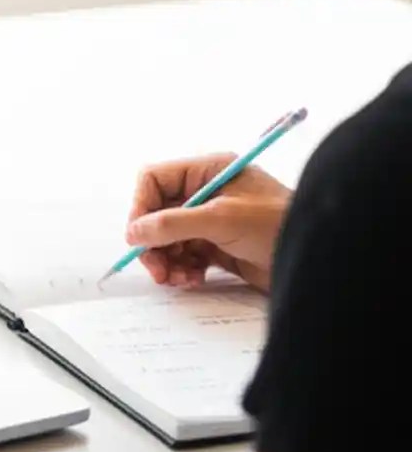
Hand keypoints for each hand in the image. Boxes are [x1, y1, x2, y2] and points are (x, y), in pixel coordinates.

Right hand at [127, 152, 291, 291]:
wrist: (317, 259)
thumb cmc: (277, 226)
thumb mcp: (221, 219)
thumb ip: (173, 224)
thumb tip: (133, 232)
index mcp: (208, 172)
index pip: (155, 180)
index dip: (142, 207)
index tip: (139, 237)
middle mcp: (206, 193)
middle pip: (157, 214)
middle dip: (153, 242)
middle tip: (157, 269)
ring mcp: (211, 220)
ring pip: (168, 238)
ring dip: (166, 260)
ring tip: (177, 279)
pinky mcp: (218, 246)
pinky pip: (185, 256)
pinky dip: (182, 269)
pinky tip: (193, 279)